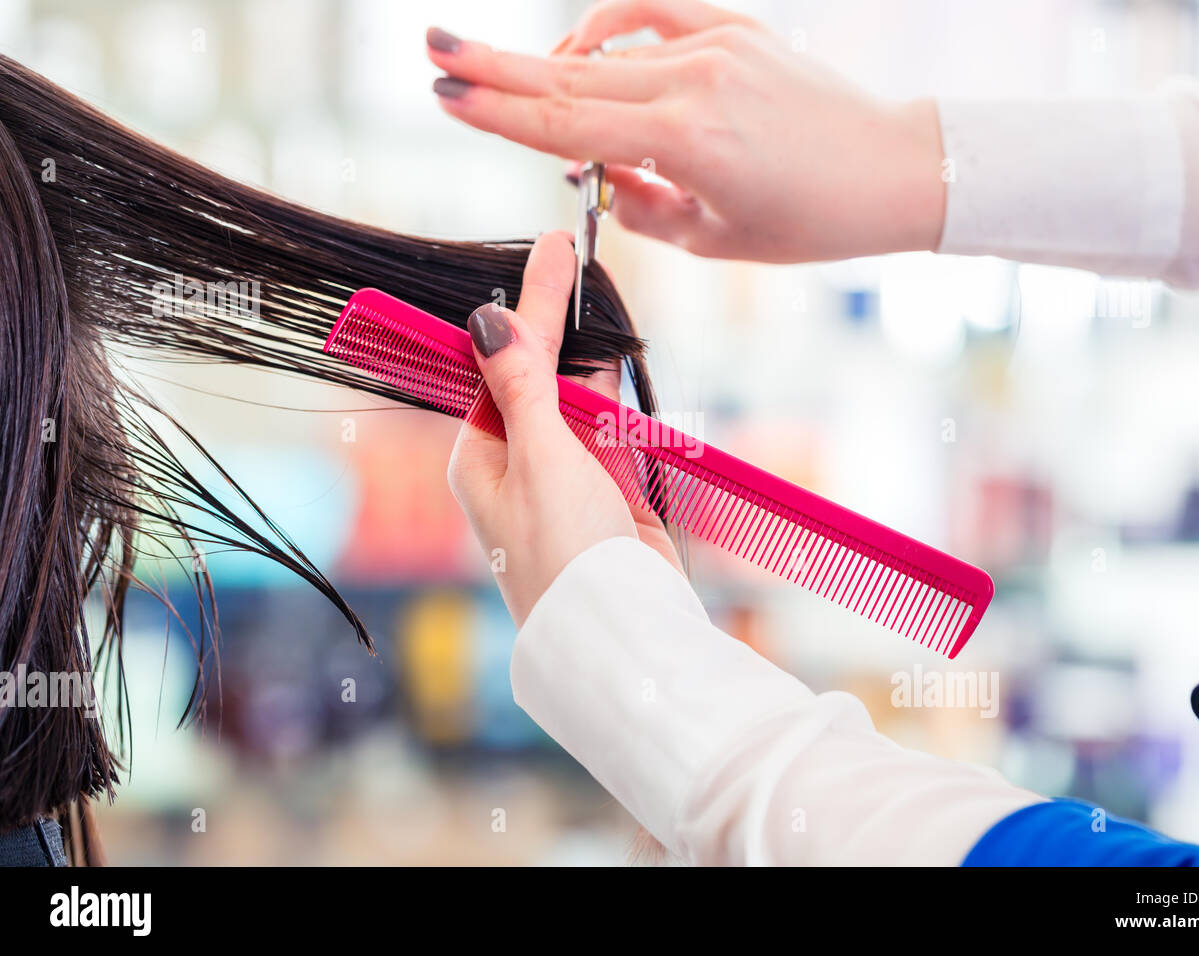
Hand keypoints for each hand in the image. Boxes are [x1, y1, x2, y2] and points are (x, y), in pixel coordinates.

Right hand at [426, 0, 944, 262]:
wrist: (893, 170)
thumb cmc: (811, 219)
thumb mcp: (714, 238)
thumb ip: (639, 204)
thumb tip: (593, 173)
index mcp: (685, 142)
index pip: (568, 125)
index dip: (499, 113)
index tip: (445, 94)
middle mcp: (694, 82)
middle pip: (571, 77)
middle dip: (495, 68)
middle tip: (434, 50)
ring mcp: (717, 45)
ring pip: (607, 48)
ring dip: (554, 63)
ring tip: (513, 79)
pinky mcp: (738, 27)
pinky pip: (653, 14)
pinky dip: (611, 29)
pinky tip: (586, 50)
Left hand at [446, 230, 682, 625]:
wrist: (620, 631)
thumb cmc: (563, 552)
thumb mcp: (540, 457)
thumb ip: (525, 386)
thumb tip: (489, 318)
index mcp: (482, 457)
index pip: (503, 364)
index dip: (529, 307)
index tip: (550, 254)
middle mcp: (519, 466)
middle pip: (542, 377)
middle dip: (558, 323)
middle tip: (569, 254)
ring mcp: (567, 481)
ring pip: (583, 402)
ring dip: (592, 359)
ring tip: (596, 295)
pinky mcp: (611, 496)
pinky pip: (616, 435)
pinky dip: (621, 403)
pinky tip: (620, 364)